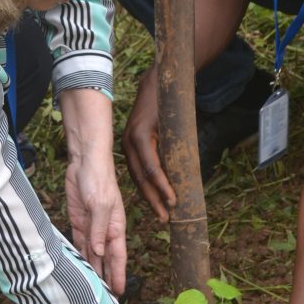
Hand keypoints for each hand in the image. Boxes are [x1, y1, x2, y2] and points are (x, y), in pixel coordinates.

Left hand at [65, 154, 126, 295]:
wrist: (85, 162)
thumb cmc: (99, 179)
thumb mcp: (101, 204)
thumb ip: (100, 229)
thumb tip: (99, 252)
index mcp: (116, 227)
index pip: (118, 256)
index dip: (118, 274)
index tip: (119, 293)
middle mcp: (105, 230)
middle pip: (105, 259)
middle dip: (105, 277)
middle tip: (103, 299)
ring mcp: (91, 227)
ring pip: (91, 254)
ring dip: (91, 269)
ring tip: (89, 289)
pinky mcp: (78, 221)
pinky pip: (78, 243)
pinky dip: (78, 255)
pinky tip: (77, 268)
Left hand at [122, 67, 175, 221]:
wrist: (161, 83)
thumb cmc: (164, 109)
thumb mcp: (161, 134)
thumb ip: (163, 152)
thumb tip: (174, 173)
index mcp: (131, 147)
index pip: (138, 177)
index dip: (149, 195)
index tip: (159, 211)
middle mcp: (128, 145)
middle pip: (139, 181)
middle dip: (152, 202)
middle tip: (163, 219)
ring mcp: (133, 140)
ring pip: (145, 175)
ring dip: (158, 196)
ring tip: (169, 211)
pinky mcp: (142, 135)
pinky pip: (151, 164)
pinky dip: (161, 182)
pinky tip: (170, 194)